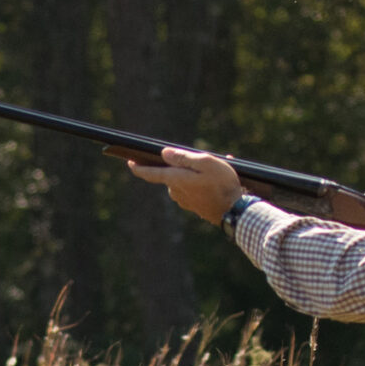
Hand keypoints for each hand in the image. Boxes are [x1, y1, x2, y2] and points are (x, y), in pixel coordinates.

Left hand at [118, 146, 241, 223]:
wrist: (234, 212)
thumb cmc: (222, 185)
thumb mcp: (205, 163)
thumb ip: (182, 158)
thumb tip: (164, 153)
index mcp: (175, 180)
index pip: (151, 173)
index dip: (139, 167)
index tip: (130, 162)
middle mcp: (175, 192)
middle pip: (173, 174)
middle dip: (185, 165)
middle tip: (204, 159)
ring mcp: (185, 201)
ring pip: (186, 181)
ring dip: (198, 173)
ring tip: (218, 168)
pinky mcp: (195, 207)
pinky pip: (195, 189)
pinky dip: (204, 182)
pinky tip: (220, 179)